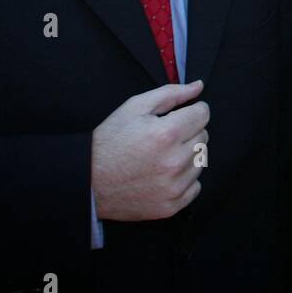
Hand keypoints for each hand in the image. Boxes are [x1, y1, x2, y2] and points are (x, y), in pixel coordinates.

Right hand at [91, 79, 208, 220]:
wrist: (88, 181)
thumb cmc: (109, 142)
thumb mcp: (134, 108)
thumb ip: (171, 93)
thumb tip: (198, 87)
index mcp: (167, 134)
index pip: (203, 115)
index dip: (192, 111)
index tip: (181, 114)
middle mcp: (174, 161)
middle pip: (203, 136)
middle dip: (187, 132)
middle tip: (163, 137)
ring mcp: (174, 186)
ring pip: (199, 161)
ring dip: (186, 155)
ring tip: (160, 156)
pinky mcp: (171, 205)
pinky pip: (195, 186)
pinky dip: (184, 179)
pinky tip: (162, 174)